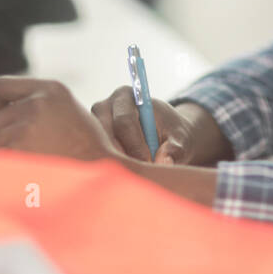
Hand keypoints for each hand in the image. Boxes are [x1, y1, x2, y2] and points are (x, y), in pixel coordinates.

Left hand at [0, 77, 119, 160]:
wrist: (101, 173)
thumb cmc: (89, 149)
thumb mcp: (69, 111)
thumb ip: (39, 104)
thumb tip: (1, 113)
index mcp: (52, 89)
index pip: (1, 86)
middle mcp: (37, 103)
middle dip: (4, 136)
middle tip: (28, 149)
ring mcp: (27, 127)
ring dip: (4, 155)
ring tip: (31, 162)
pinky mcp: (19, 151)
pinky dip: (2, 170)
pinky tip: (25, 172)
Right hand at [89, 89, 231, 165]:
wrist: (165, 138)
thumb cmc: (173, 135)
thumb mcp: (181, 140)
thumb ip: (175, 149)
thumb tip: (164, 162)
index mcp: (127, 96)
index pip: (124, 121)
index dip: (136, 145)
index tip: (149, 163)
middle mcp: (105, 107)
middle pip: (106, 136)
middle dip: (124, 157)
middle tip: (140, 175)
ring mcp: (94, 125)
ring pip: (99, 150)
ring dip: (116, 165)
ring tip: (134, 176)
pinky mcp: (91, 142)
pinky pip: (96, 159)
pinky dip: (110, 169)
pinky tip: (124, 176)